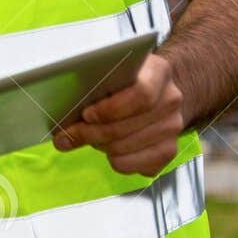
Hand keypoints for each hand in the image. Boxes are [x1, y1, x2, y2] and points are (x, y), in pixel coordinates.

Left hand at [52, 52, 184, 176]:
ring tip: (90, 136)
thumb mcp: (113, 71)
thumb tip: (64, 112)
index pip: (141, 95)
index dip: (110, 109)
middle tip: (69, 134)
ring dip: (100, 146)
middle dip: (91, 133)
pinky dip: (114, 160)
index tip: (86, 114)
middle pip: (126, 127)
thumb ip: (95, 84)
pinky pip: (132, 166)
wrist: (158, 91)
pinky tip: (110, 147)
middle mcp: (170, 101)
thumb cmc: (128, 80)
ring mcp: (172, 128)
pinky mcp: (168, 152)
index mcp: (159, 73)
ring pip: (125, 150)